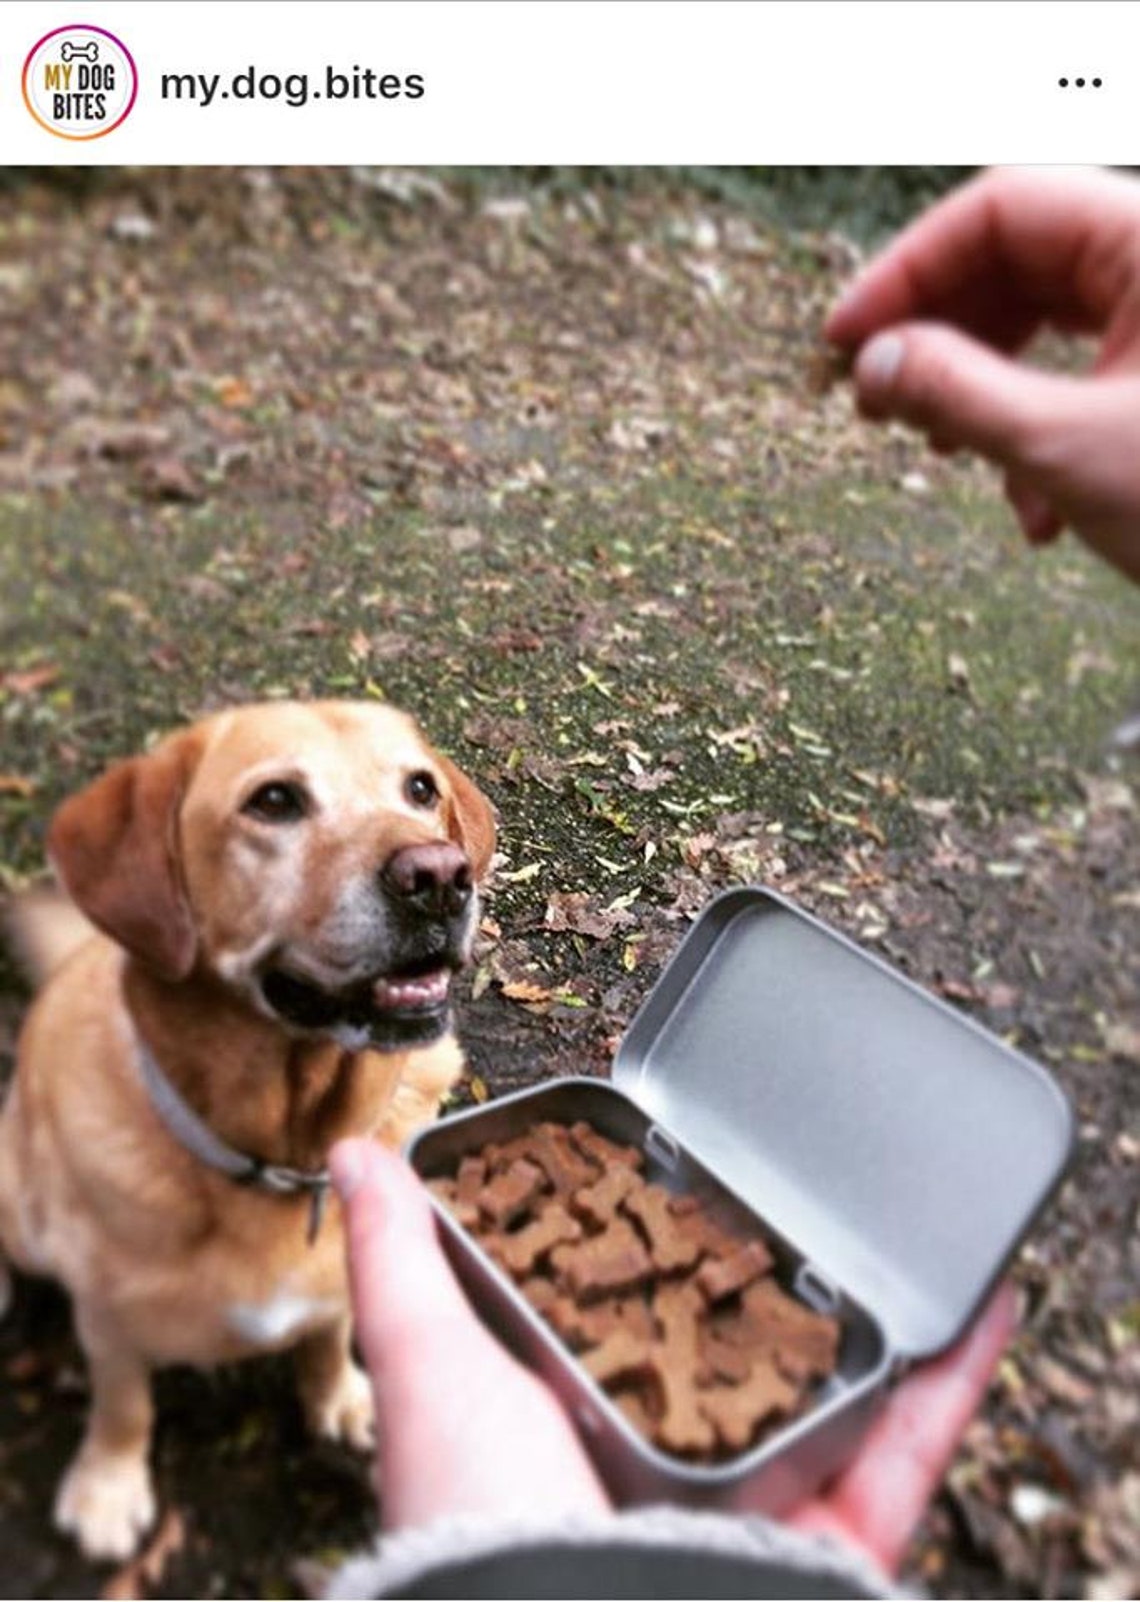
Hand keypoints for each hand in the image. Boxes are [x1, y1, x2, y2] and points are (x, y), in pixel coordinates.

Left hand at [331, 1139, 1014, 1574]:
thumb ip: (398, 1261)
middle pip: (739, 1355)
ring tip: (902, 1232)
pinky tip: (978, 1298)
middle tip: (804, 1198)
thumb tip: (355, 1158)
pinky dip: (948, 1378)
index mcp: (568, 1424)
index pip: (619, 1315)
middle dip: (775, 1280)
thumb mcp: (428, 1367)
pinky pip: (905, 1450)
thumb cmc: (479, 1519)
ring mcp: (750, 1511)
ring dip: (876, 1317)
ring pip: (832, 1397)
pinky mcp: (826, 1544)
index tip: (677, 1176)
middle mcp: (660, 1470)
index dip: (650, 1247)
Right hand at [825, 165, 1139, 580]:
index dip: (907, 269)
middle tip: (876, 401)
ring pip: (1040, 322)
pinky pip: (1078, 373)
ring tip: (941, 452)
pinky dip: (1034, 432)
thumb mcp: (1067, 447)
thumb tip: (872, 364)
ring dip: (979, 390)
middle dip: (939, 334)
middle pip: (1014, 261)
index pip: (999, 208)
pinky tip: (1034, 512)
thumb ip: (957, 392)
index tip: (846, 340)